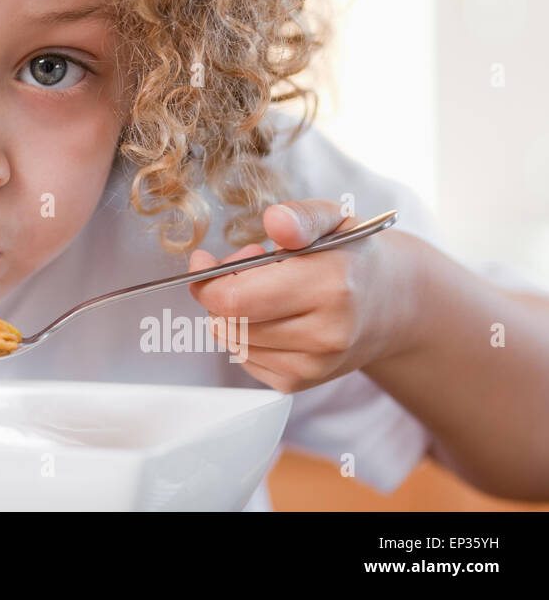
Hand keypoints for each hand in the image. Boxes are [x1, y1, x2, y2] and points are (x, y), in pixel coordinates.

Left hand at [186, 200, 421, 392]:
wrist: (393, 304)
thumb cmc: (352, 257)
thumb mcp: (333, 219)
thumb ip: (301, 216)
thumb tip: (275, 220)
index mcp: (330, 287)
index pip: (235, 299)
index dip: (207, 281)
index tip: (205, 260)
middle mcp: (325, 334)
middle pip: (228, 322)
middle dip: (220, 292)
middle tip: (246, 269)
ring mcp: (314, 365)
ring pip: (232, 341)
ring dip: (231, 314)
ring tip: (263, 291)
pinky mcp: (300, 383)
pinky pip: (244, 358)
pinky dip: (244, 335)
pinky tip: (271, 317)